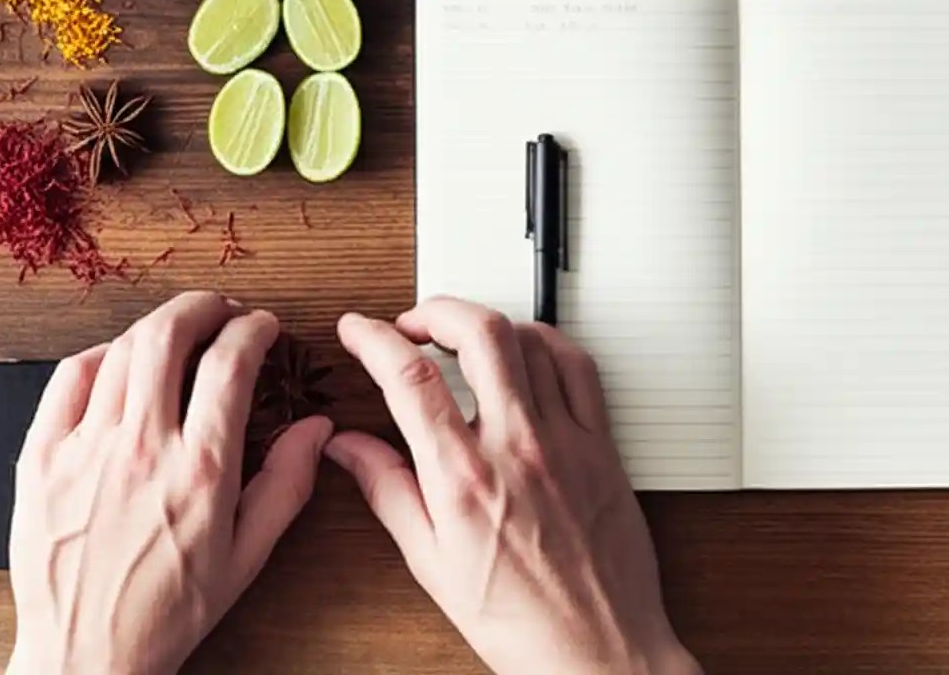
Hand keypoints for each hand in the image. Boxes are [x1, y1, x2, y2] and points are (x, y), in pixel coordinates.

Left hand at [7, 292, 332, 674]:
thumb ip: (287, 483)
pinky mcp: (41, 456)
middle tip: (221, 310)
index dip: (252, 329)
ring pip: (123, 349)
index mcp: (200, 471)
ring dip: (157, 325)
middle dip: (204, 307)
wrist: (86, 656)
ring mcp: (84, 448)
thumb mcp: (247, 556)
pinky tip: (120, 362)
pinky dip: (103, 355)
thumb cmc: (168, 611)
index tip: (262, 327)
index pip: (230, 364)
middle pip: (170, 335)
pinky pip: (70, 378)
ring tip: (178, 330)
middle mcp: (140, 449)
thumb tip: (315, 427)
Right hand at [328, 297, 698, 674]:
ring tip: (461, 338)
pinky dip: (546, 342)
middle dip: (434, 309)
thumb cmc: (519, 622)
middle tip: (411, 323)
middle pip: (478, 333)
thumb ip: (386, 490)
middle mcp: (517, 448)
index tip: (356, 329)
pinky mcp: (602, 447)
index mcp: (464, 479)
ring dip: (486, 324)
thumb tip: (346, 446)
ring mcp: (566, 442)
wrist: (598, 654)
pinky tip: (526, 352)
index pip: (410, 377)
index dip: (373, 337)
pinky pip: (579, 368)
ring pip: (529, 340)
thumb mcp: (430, 563)